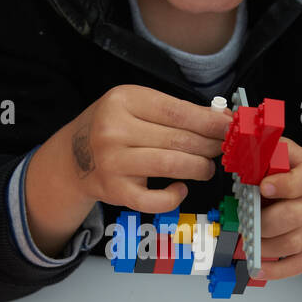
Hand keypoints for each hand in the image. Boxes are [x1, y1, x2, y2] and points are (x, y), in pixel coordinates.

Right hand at [65, 84, 231, 213]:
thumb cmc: (113, 128)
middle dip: (209, 146)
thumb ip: (175, 111)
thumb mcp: (136, 106)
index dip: (209, 122)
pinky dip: (174, 196)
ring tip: (207, 168)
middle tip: (222, 149)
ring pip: (171, 165)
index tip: (228, 128)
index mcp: (123, 101)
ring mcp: (113, 162)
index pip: (177, 111)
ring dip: (199, 168)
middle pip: (178, 139)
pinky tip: (180, 188)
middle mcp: (114, 130)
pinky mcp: (115, 191)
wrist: (73, 157)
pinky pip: (154, 200)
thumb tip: (219, 120)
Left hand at [255, 139, 301, 279]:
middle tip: (246, 224)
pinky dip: (279, 269)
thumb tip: (238, 152)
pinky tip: (260, 267)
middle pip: (296, 215)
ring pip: (296, 242)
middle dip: (265, 223)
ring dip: (266, 247)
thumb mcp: (276, 154)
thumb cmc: (287, 172)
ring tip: (249, 244)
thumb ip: (260, 155)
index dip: (285, 185)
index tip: (263, 188)